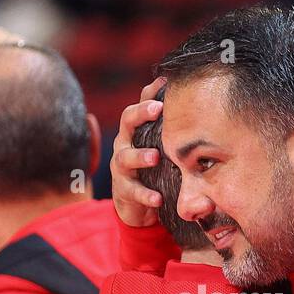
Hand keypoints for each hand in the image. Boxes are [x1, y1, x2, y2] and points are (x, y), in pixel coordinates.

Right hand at [109, 78, 167, 227]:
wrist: (138, 207)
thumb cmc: (153, 170)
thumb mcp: (158, 145)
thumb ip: (163, 123)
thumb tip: (172, 88)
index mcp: (134, 132)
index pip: (138, 108)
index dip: (148, 96)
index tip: (164, 86)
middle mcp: (124, 145)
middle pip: (127, 123)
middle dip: (141, 114)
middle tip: (157, 109)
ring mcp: (121, 168)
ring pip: (125, 157)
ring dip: (140, 156)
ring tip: (155, 157)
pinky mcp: (123, 191)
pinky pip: (133, 191)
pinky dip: (145, 195)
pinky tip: (158, 198)